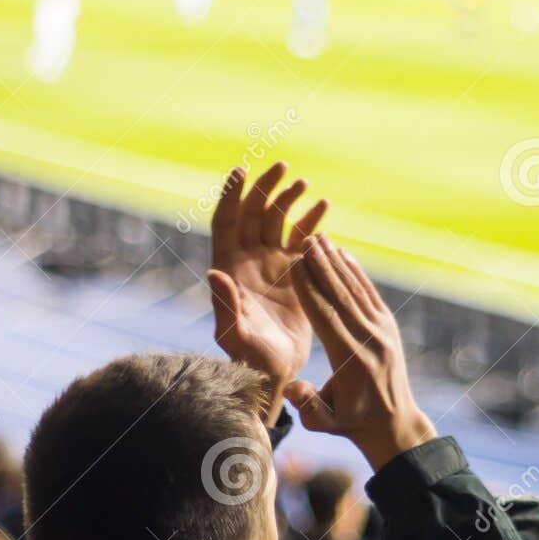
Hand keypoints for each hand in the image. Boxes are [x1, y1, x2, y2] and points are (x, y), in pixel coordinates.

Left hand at [208, 163, 327, 424]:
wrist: (275, 372)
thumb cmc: (249, 359)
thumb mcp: (234, 335)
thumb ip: (225, 305)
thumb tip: (215, 272)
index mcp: (229, 268)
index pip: (226, 222)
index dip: (232, 195)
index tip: (241, 171)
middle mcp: (248, 260)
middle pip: (254, 213)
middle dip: (266, 188)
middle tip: (282, 167)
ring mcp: (272, 264)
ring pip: (279, 221)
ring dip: (289, 199)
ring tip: (304, 184)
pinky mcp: (295, 273)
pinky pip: (303, 239)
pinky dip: (311, 221)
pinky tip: (323, 206)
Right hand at [286, 235, 435, 469]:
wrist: (395, 424)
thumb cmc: (352, 424)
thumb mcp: (326, 423)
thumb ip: (308, 406)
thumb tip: (293, 388)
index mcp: (350, 359)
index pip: (326, 317)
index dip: (310, 289)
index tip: (294, 264)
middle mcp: (369, 339)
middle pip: (340, 295)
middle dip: (322, 265)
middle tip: (306, 239)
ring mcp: (382, 331)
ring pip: (355, 289)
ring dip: (337, 262)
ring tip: (320, 238)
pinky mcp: (388, 326)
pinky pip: (369, 294)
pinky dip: (356, 272)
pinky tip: (344, 254)